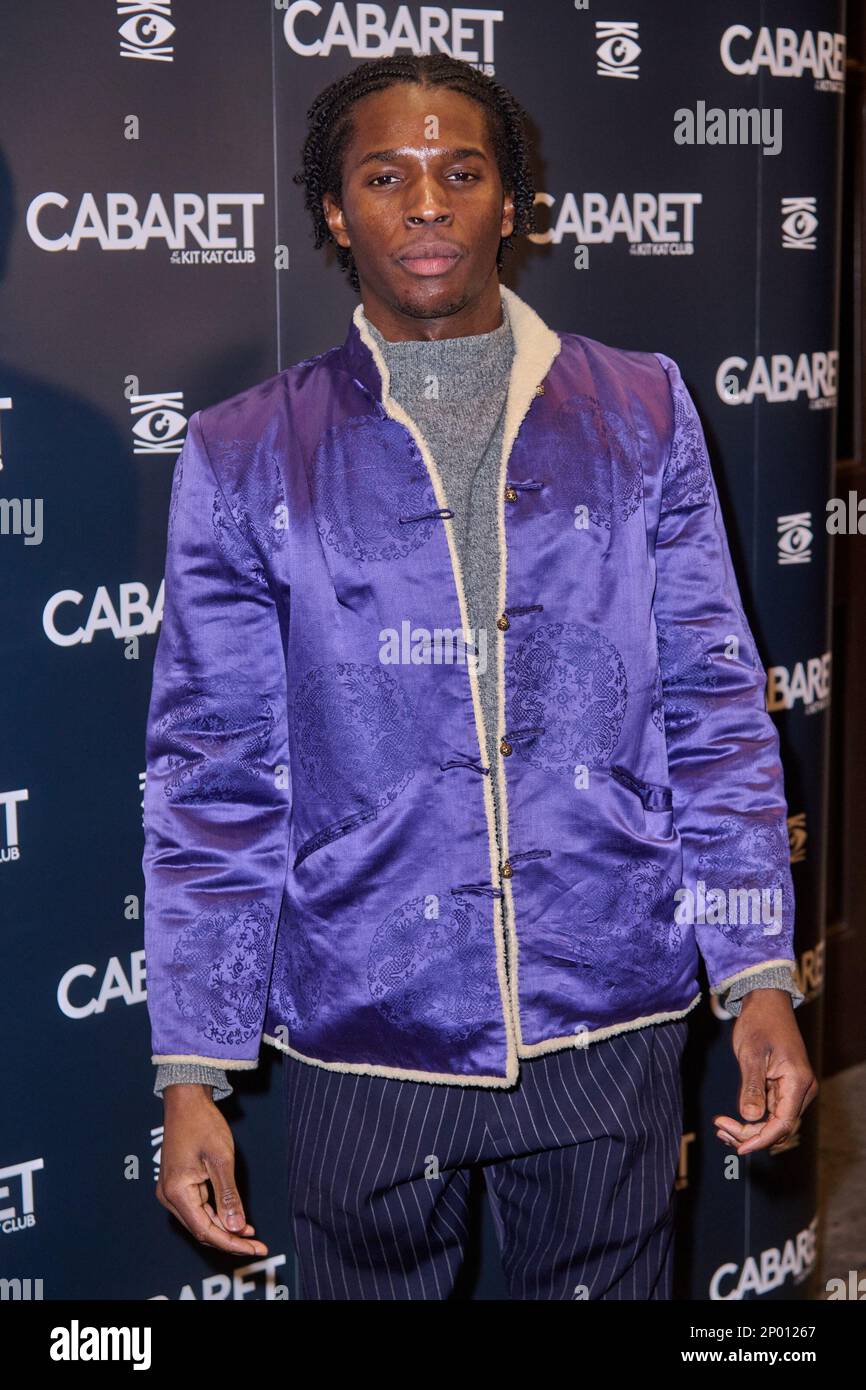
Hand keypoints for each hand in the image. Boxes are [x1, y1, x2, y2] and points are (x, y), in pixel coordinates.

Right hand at [156, 1084, 268, 1255]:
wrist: (187, 1101)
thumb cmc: (202, 1124)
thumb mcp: (221, 1159)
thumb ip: (228, 1196)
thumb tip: (237, 1227)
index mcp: (176, 1192)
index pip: (205, 1231)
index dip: (231, 1243)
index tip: (255, 1249)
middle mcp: (169, 1196)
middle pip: (202, 1230)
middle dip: (230, 1239)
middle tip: (258, 1245)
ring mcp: (171, 1191)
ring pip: (200, 1220)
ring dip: (225, 1228)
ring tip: (251, 1234)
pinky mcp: (179, 1184)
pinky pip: (198, 1208)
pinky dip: (217, 1214)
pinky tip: (236, 1218)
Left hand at [713, 988, 817, 1154]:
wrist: (766, 1002)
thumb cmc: (759, 1022)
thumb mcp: (751, 1054)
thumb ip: (752, 1086)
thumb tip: (751, 1117)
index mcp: (798, 1082)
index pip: (782, 1124)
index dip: (760, 1139)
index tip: (738, 1147)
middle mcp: (801, 1089)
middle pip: (778, 1127)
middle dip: (750, 1135)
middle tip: (720, 1130)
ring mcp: (794, 1089)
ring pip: (773, 1121)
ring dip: (749, 1129)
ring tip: (721, 1128)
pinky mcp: (784, 1086)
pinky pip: (770, 1110)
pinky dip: (752, 1118)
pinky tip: (732, 1120)